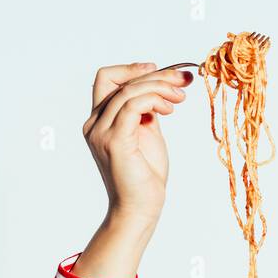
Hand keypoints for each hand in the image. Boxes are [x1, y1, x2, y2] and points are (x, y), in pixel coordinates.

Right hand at [82, 62, 192, 228]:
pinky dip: (154, 99)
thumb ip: (146, 110)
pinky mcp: (114, 141)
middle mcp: (95, 124)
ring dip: (159, 87)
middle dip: (155, 75)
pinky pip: (133, 105)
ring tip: (179, 98)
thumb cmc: (145, 177)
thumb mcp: (147, 134)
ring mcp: (101, 132)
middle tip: (182, 81)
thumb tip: (157, 87)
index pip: (107, 79)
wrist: (141, 208)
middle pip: (118, 80)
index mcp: (100, 121)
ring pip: (128, 90)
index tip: (160, 70)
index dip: (132, 69)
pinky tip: (169, 108)